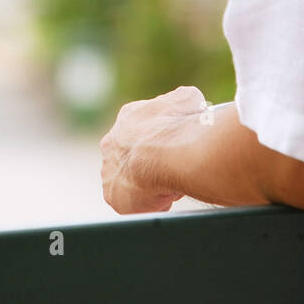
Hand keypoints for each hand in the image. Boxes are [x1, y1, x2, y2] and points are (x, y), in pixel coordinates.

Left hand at [99, 85, 208, 213]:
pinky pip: (131, 202)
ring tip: (171, 186)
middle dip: (151, 165)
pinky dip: (149, 204)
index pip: (142, 132)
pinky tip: (164, 198)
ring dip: (149, 185)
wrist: (165, 152)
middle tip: (172, 171)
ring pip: (131, 180)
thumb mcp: (187, 100)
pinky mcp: (112, 194)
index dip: (161, 143)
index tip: (175, 150)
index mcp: (128, 118)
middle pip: (132, 157)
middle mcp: (112, 143)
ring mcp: (109, 169)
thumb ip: (185, 102)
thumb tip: (193, 104)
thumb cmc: (179, 126)